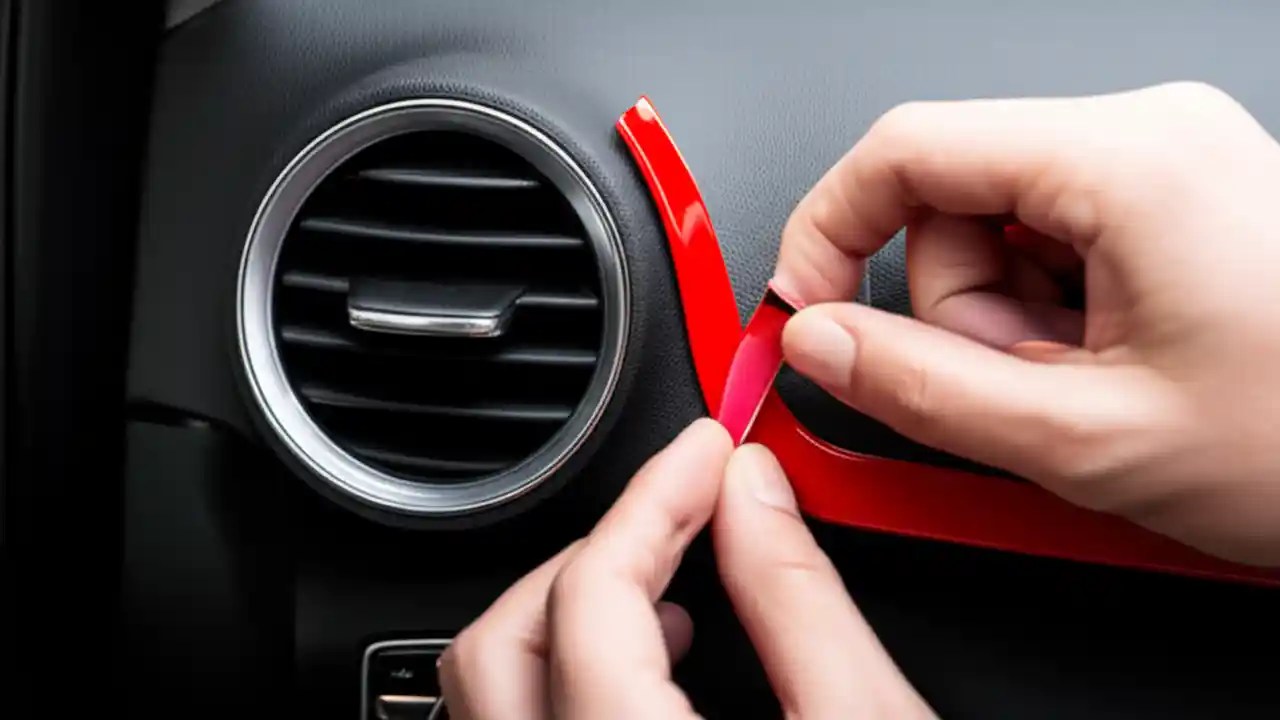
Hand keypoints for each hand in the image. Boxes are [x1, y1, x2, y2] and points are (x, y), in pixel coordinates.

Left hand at [439, 420, 933, 717]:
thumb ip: (799, 599)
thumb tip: (754, 491)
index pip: (591, 591)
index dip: (652, 500)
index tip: (704, 454)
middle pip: (498, 641)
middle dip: (591, 554)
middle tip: (680, 513)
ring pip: (488, 687)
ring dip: (564, 616)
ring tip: (664, 591)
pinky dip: (562, 672)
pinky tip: (643, 670)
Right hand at [772, 82, 1279, 564]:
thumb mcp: (1084, 437)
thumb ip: (918, 389)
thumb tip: (821, 343)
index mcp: (1125, 160)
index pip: (902, 148)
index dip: (826, 231)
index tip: (804, 307)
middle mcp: (1147, 134)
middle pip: (952, 199)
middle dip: (958, 311)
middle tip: (1022, 391)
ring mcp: (1167, 162)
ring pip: (1000, 229)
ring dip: (1008, 323)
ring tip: (1086, 389)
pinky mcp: (1176, 197)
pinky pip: (1056, 242)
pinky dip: (1052, 314)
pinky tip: (1110, 366)